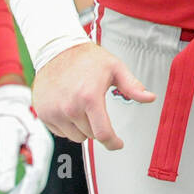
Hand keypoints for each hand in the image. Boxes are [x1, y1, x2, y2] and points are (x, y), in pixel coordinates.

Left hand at [0, 84, 54, 193]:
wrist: (12, 97)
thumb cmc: (9, 112)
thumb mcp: (5, 135)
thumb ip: (5, 161)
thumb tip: (3, 187)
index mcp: (40, 145)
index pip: (35, 177)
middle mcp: (42, 150)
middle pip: (35, 181)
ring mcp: (39, 152)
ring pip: (31, 180)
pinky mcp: (32, 152)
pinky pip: (28, 173)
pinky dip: (18, 185)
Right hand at [32, 43, 153, 149]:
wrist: (56, 50)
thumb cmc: (86, 58)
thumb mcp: (114, 68)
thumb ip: (132, 86)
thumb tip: (150, 98)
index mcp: (89, 97)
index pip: (103, 134)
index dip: (113, 143)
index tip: (117, 143)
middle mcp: (70, 107)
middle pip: (90, 135)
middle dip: (97, 127)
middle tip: (96, 107)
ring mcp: (54, 111)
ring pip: (75, 137)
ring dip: (82, 127)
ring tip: (82, 106)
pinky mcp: (43, 113)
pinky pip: (60, 132)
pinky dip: (67, 125)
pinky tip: (68, 107)